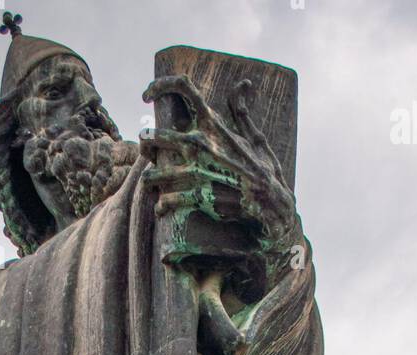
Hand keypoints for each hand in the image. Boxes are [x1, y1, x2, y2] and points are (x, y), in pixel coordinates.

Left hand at [140, 74, 296, 253]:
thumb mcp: (254, 135)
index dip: (159, 85)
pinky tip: (162, 207)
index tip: (146, 96)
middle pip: (153, 136)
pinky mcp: (198, 196)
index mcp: (212, 123)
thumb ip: (241, 110)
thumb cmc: (262, 169)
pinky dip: (161, 206)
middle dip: (145, 144)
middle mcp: (200, 143)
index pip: (182, 87)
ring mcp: (197, 170)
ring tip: (151, 184)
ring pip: (152, 174)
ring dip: (149, 180)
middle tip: (146, 151)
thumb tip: (243, 84)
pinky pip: (166, 200)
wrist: (271, 203)